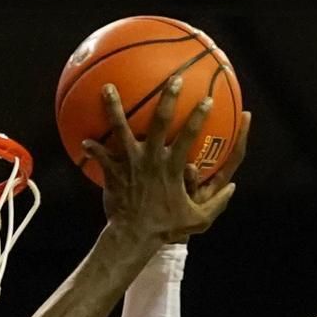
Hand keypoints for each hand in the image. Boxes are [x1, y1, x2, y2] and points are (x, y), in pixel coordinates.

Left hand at [81, 76, 241, 243]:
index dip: (199, 117)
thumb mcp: (197, 219)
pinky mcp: (113, 173)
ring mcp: (130, 164)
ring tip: (107, 88)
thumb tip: (233, 188)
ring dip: (114, 108)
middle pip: (159, 123)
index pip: (189, 136)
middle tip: (173, 79)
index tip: (207, 99)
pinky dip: (92, 147)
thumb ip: (217, 202)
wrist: (134, 236)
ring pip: (121, 130)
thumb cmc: (165, 227)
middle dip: (167, 99)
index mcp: (173, 167)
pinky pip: (100, 156)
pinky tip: (83, 139)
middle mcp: (151, 160)